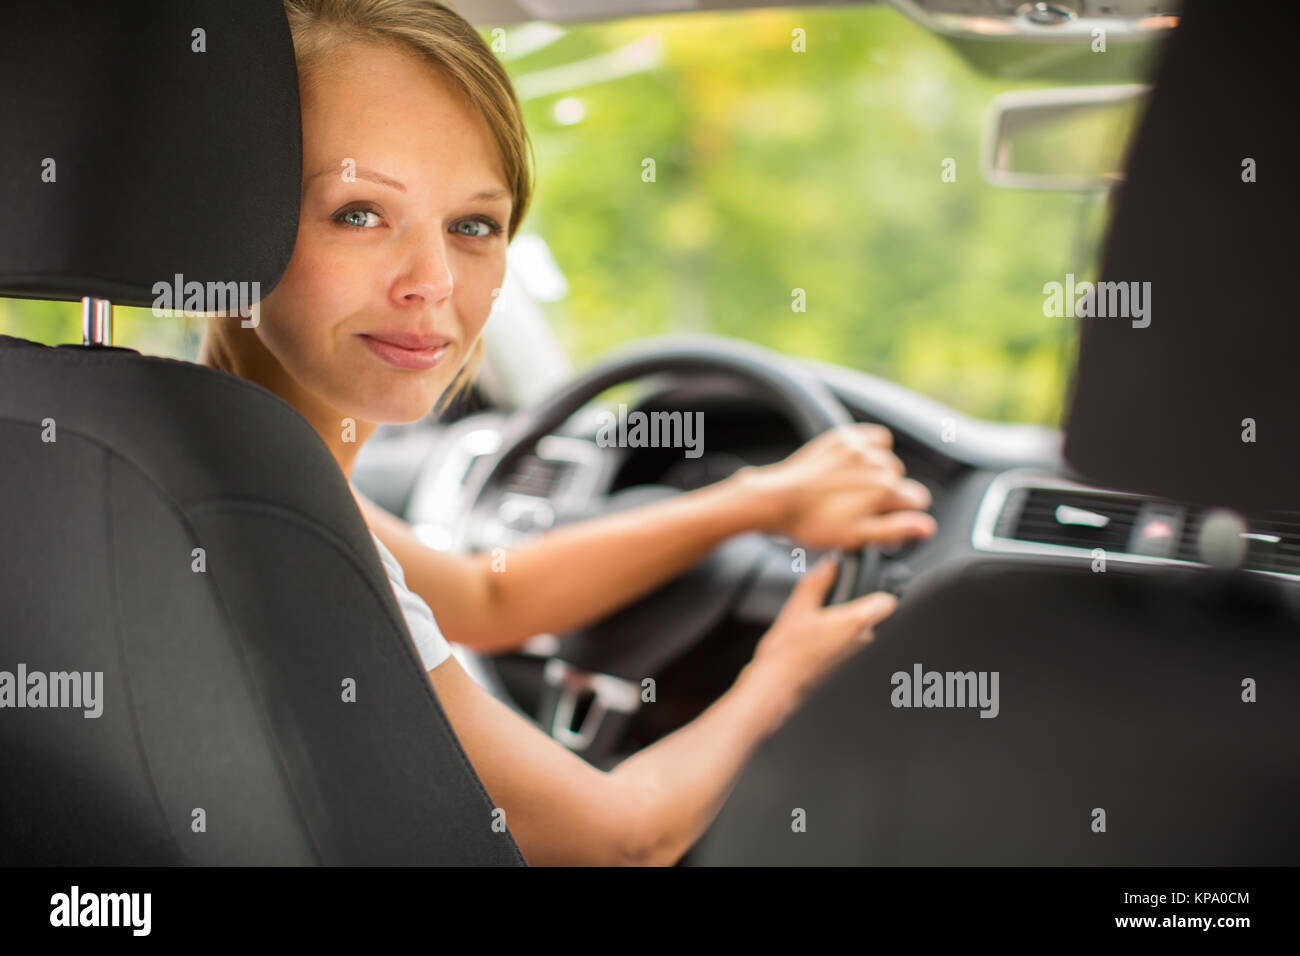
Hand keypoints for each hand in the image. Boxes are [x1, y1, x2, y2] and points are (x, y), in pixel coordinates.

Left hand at [739, 423, 935, 548]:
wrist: (777, 500)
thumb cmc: (814, 523)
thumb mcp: (858, 536)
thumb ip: (897, 529)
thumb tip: (928, 526)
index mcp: (885, 490)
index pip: (917, 500)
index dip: (903, 514)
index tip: (884, 520)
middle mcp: (877, 464)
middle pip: (900, 480)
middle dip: (887, 493)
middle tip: (860, 507)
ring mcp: (860, 448)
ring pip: (886, 460)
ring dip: (877, 472)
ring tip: (851, 488)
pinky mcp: (844, 438)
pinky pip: (875, 437)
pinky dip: (871, 449)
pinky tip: (856, 464)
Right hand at [748, 555, 897, 710]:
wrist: (777, 686)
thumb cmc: (787, 652)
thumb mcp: (798, 606)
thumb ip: (818, 581)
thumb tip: (830, 563)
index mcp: (856, 621)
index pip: (888, 601)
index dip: (878, 588)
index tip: (863, 582)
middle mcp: (862, 639)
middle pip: (873, 612)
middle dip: (855, 602)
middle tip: (832, 597)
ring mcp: (855, 654)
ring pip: (861, 627)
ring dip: (845, 619)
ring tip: (818, 618)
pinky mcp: (846, 664)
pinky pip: (850, 641)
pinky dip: (838, 634)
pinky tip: (815, 635)